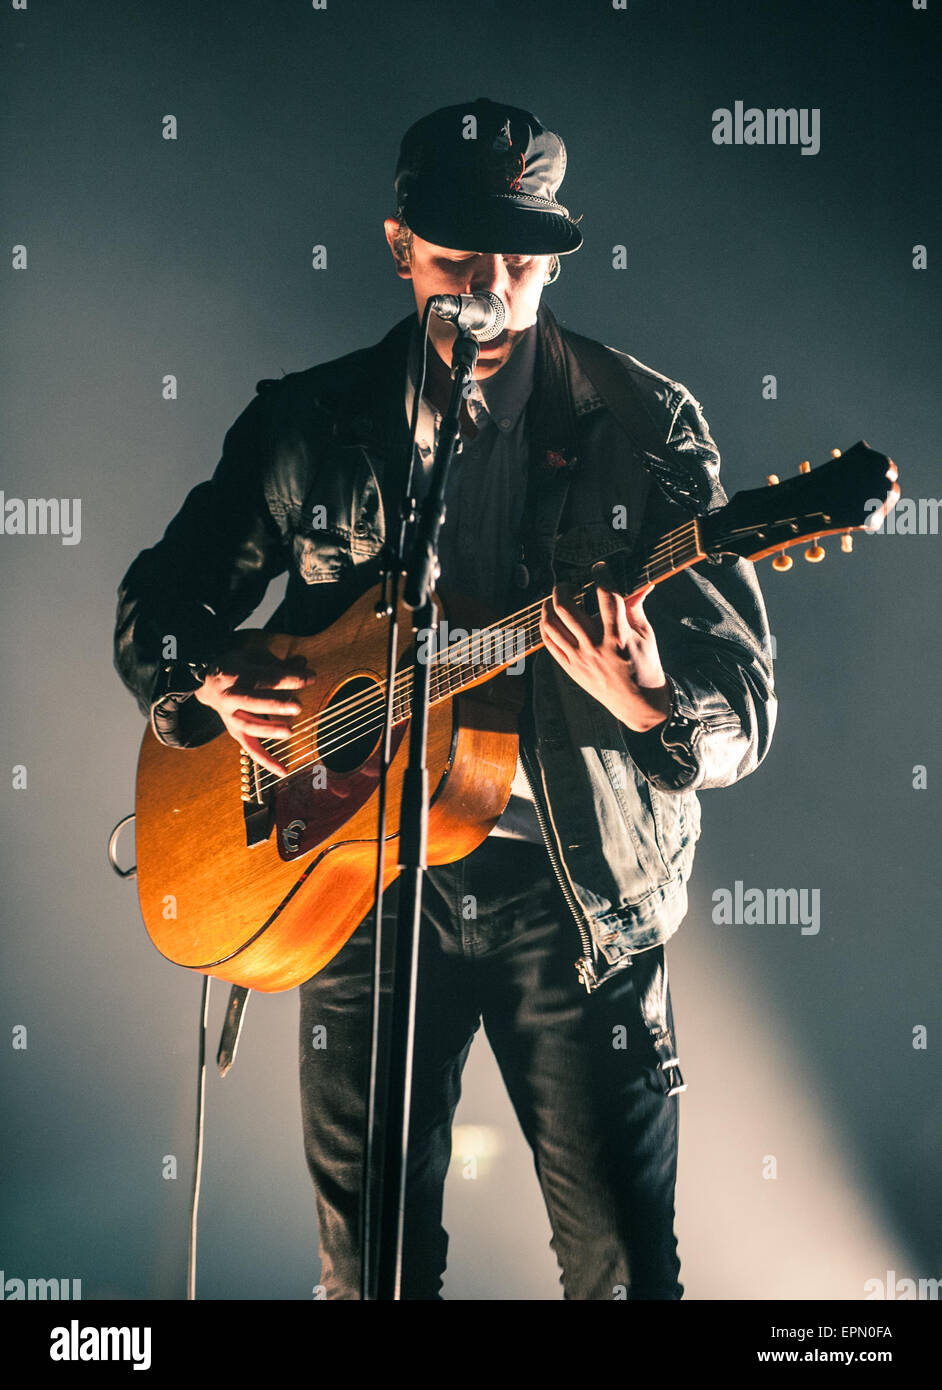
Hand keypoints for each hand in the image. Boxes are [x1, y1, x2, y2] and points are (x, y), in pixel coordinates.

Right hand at [194, 646, 315, 778]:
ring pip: (249, 725)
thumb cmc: (238, 668)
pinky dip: (266, 761)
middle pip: (252, 702)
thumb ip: (280, 663)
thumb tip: (304, 663)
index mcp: (236, 674)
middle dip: (275, 704)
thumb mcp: (254, 657)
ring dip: (269, 730)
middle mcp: (230, 697)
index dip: (289, 677)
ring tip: (289, 731)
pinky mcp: (235, 733)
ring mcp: (230, 717)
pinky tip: (283, 770)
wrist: (208, 685)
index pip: (265, 677)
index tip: (311, 678)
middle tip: (297, 707)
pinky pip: (250, 749)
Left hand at [539, 570, 671, 732]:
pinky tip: (551, 618)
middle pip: (566, 607)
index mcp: (618, 637)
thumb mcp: (646, 635)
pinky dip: (546, 627)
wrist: (638, 704)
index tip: (599, 568)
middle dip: (562, 588)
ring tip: (554, 599)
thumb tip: (643, 583)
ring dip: (548, 605)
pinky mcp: (570, 669)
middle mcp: (595, 647)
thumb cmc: (645, 666)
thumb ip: (636, 607)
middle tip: (567, 584)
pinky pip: (549, 643)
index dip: (601, 576)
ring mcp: (579, 659)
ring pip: (550, 624)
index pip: (606, 597)